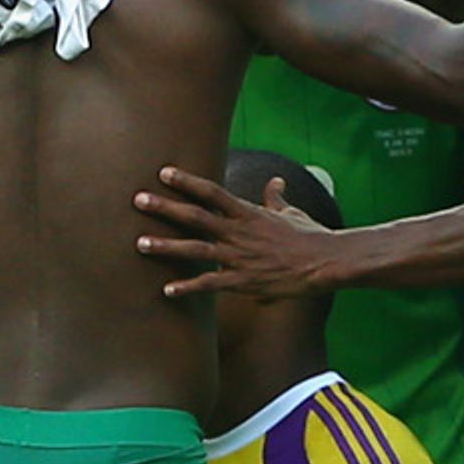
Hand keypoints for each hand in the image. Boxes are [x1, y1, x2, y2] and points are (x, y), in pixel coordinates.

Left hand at [134, 166, 331, 298]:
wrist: (325, 262)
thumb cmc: (309, 236)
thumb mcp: (291, 212)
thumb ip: (276, 198)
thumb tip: (276, 181)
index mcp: (247, 212)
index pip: (211, 191)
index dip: (187, 181)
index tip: (163, 172)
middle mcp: (238, 232)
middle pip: (195, 216)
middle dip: (165, 207)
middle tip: (137, 199)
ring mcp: (239, 257)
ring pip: (196, 249)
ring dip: (167, 246)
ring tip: (140, 243)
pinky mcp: (243, 281)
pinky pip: (210, 285)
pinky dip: (188, 288)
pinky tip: (167, 290)